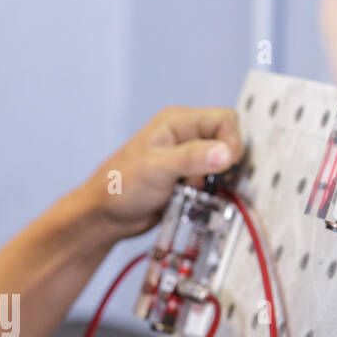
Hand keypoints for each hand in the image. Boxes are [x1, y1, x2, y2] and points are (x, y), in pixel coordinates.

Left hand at [86, 105, 244, 238]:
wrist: (105, 216)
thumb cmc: (120, 186)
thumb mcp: (157, 169)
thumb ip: (192, 158)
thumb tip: (225, 153)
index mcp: (178, 121)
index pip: (224, 120)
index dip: (230, 141)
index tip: (224, 165)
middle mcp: (185, 136)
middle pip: (226, 142)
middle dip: (220, 165)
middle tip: (201, 180)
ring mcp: (187, 159)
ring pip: (220, 166)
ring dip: (210, 183)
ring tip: (187, 191)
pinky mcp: (187, 180)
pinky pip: (210, 184)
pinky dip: (204, 195)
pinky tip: (185, 200)